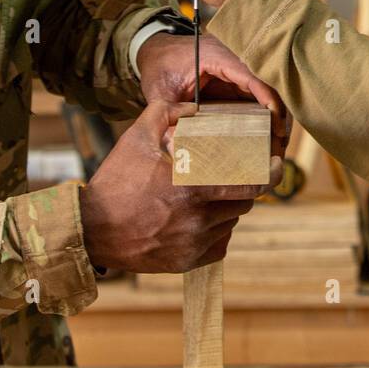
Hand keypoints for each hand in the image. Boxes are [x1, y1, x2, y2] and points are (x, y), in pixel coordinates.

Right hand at [78, 101, 281, 273]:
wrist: (91, 231)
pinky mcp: (187, 262)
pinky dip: (217, 230)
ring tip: (209, 194)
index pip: (248, 185)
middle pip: (243, 203)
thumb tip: (193, 105)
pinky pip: (219, 245)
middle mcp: (197, 220)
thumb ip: (166, 111)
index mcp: (190, 188)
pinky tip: (201, 217)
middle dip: (243, 187)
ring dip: (227, 207)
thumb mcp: (135, 138)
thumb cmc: (114, 182)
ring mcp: (193, 245)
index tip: (277, 164)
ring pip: (231, 222)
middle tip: (235, 175)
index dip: (269, 174)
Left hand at [136, 32, 289, 156]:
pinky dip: (263, 112)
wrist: (154, 52)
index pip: (252, 75)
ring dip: (273, 114)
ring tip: (278, 143)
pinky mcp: (233, 79)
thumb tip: (176, 144)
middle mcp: (231, 59)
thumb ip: (169, 115)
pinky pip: (254, 94)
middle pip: (265, 83)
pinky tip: (266, 134)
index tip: (277, 123)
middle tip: (281, 141)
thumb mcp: (160, 92)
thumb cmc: (158, 67)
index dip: (269, 98)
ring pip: (264, 90)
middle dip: (277, 112)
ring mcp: (234, 69)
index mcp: (216, 56)